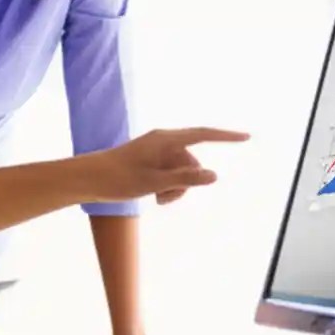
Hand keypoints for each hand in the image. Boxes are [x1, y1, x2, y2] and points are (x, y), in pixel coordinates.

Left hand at [90, 128, 248, 204]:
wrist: (87, 179)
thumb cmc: (117, 178)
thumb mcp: (154, 182)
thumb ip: (185, 179)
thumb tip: (214, 175)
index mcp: (165, 140)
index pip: (203, 134)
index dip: (226, 136)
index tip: (246, 137)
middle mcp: (163, 142)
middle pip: (192, 162)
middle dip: (186, 182)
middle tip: (163, 198)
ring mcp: (157, 153)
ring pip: (182, 173)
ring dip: (176, 189)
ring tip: (156, 199)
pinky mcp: (151, 163)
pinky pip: (171, 175)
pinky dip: (167, 188)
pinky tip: (154, 198)